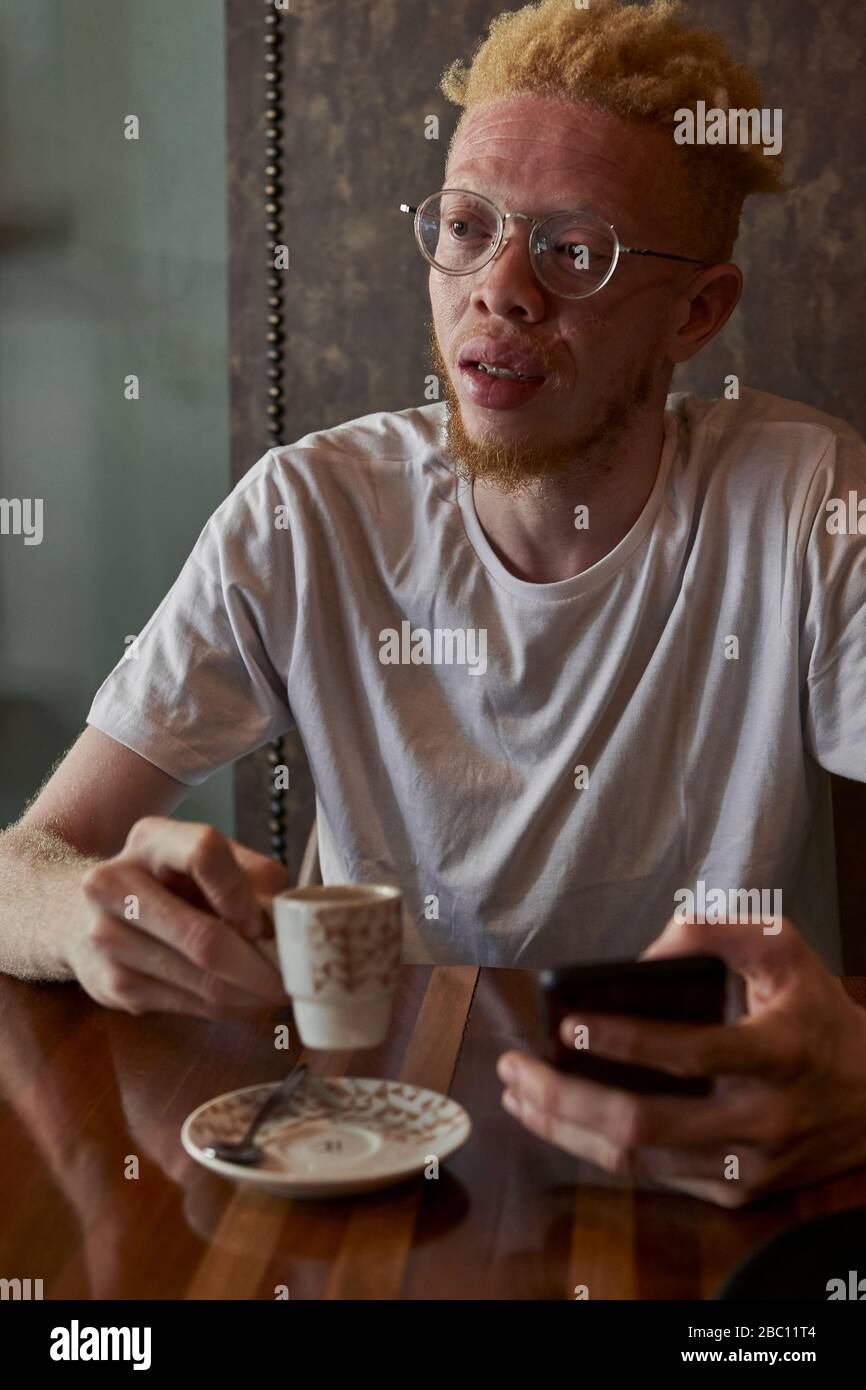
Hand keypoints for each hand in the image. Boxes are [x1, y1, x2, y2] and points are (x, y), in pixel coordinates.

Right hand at [70, 817, 288, 1017]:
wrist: (76, 912)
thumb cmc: (164, 882)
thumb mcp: (204, 859)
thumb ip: (252, 876)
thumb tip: (290, 920)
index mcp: (149, 840)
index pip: (204, 853)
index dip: (242, 893)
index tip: (261, 922)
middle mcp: (115, 885)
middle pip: (203, 937)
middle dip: (259, 967)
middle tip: (291, 980)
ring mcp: (107, 939)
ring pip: (200, 980)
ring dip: (249, 994)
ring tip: (275, 992)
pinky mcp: (111, 986)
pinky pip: (188, 1004)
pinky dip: (226, 1006)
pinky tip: (243, 999)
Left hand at [497, 915, 865, 1206]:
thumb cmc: (817, 1012)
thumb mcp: (784, 949)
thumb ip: (716, 931)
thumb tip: (643, 953)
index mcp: (779, 1053)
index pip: (690, 1052)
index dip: (622, 1039)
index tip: (565, 1020)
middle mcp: (763, 1118)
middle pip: (644, 1123)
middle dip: (565, 1098)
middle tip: (515, 1068)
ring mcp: (750, 1165)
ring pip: (638, 1161)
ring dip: (566, 1128)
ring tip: (518, 1093)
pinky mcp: (739, 1192)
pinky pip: (653, 1177)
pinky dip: (597, 1148)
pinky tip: (559, 1120)